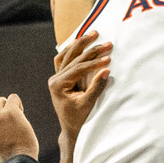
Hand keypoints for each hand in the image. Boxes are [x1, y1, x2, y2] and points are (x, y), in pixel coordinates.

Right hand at [0, 93, 37, 162]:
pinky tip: (19, 116)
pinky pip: (13, 98)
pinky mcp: (10, 112)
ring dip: (9, 109)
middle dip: (0, 112)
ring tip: (13, 124)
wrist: (18, 160)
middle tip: (7, 129)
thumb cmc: (3, 150)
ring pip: (2, 101)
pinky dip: (18, 104)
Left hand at [49, 29, 111, 146]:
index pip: (78, 68)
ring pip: (68, 54)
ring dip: (81, 44)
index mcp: (57, 85)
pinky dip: (73, 49)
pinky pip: (65, 58)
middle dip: (91, 50)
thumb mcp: (88, 104)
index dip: (94, 62)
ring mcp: (57, 77)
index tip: (108, 58)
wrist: (71, 129)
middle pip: (73, 58)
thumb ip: (96, 87)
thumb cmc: (79, 120)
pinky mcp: (62, 77)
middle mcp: (55, 79)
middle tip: (107, 43)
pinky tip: (81, 41)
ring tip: (94, 33)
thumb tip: (106, 70)